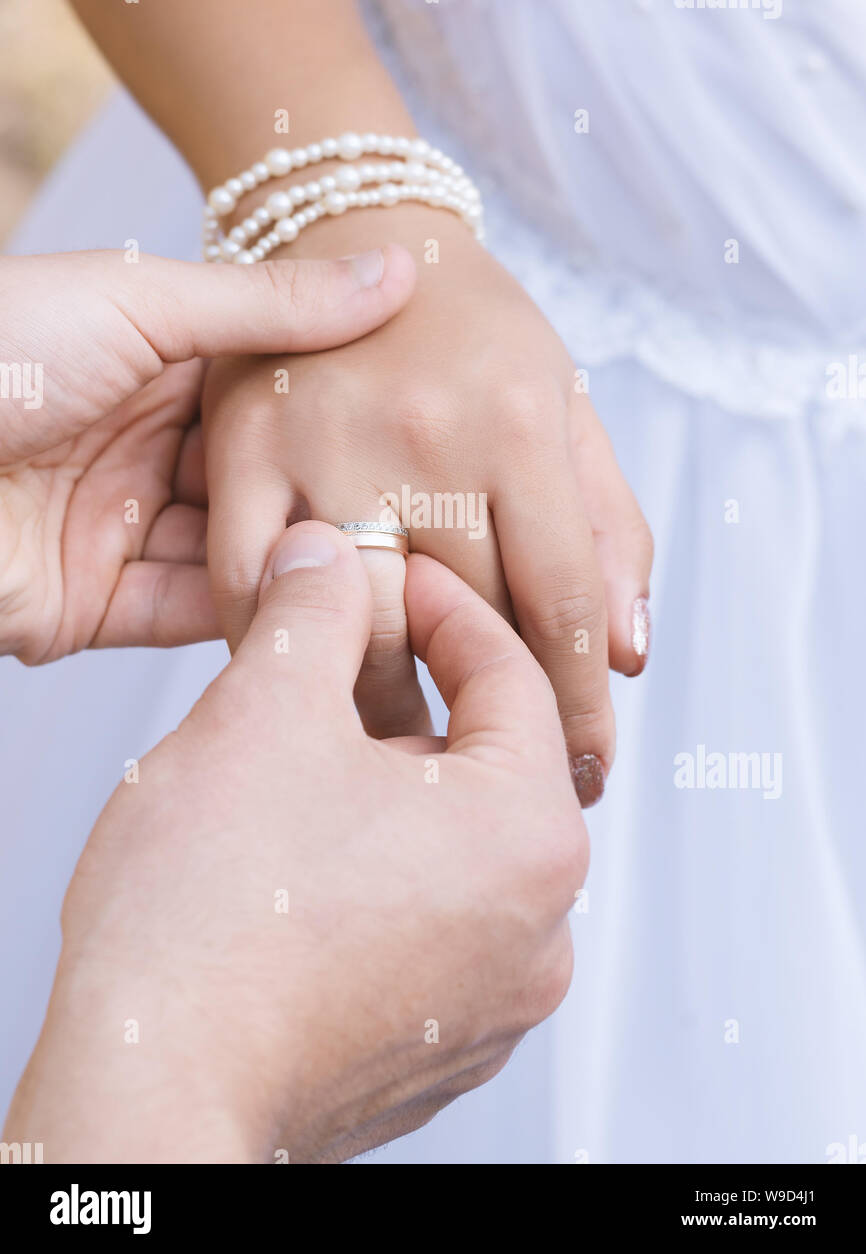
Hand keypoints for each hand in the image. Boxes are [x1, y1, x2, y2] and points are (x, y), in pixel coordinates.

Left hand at [0, 245, 413, 661]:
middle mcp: (141, 448)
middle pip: (259, 483)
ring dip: (294, 564)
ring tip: (388, 571)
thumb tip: (400, 271)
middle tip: (427, 515)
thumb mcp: (146, 304)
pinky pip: (182, 615)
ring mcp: (116, 529)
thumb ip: (275, 305)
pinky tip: (311, 610)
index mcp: (153, 364)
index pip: (272, 397)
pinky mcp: (87, 606)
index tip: (420, 421)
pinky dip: (241, 616)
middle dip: (328, 498)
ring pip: (233, 556)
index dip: (338, 409)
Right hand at [4, 522, 587, 1163]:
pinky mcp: (434, 1050)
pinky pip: (428, 927)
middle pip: (486, 768)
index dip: (444, 610)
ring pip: (453, 852)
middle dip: (408, 706)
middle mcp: (537, 930)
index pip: (513, 677)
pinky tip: (298, 868)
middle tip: (331, 673)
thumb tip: (328, 562)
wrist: (151, 1091)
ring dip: (388, 798)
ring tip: (299, 774)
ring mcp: (490, 1003)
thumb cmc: (210, 930)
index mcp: (527, 836)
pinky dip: (379, 879)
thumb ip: (312, 610)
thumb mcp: (263, 711)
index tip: (395, 584)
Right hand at [204, 206, 652, 804]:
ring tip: (403, 769)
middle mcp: (427, 435)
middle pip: (463, 628)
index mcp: (521, 424)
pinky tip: (306, 692)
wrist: (347, 225)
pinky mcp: (242, 450)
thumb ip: (607, 528)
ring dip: (383, 713)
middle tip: (490, 794)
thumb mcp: (565, 408)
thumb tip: (626, 655)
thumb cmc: (472, 333)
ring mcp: (326, 444)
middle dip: (485, 724)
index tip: (587, 774)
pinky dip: (279, 654)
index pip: (563, 604)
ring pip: (355, 626)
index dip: (580, 705)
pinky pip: (251, 589)